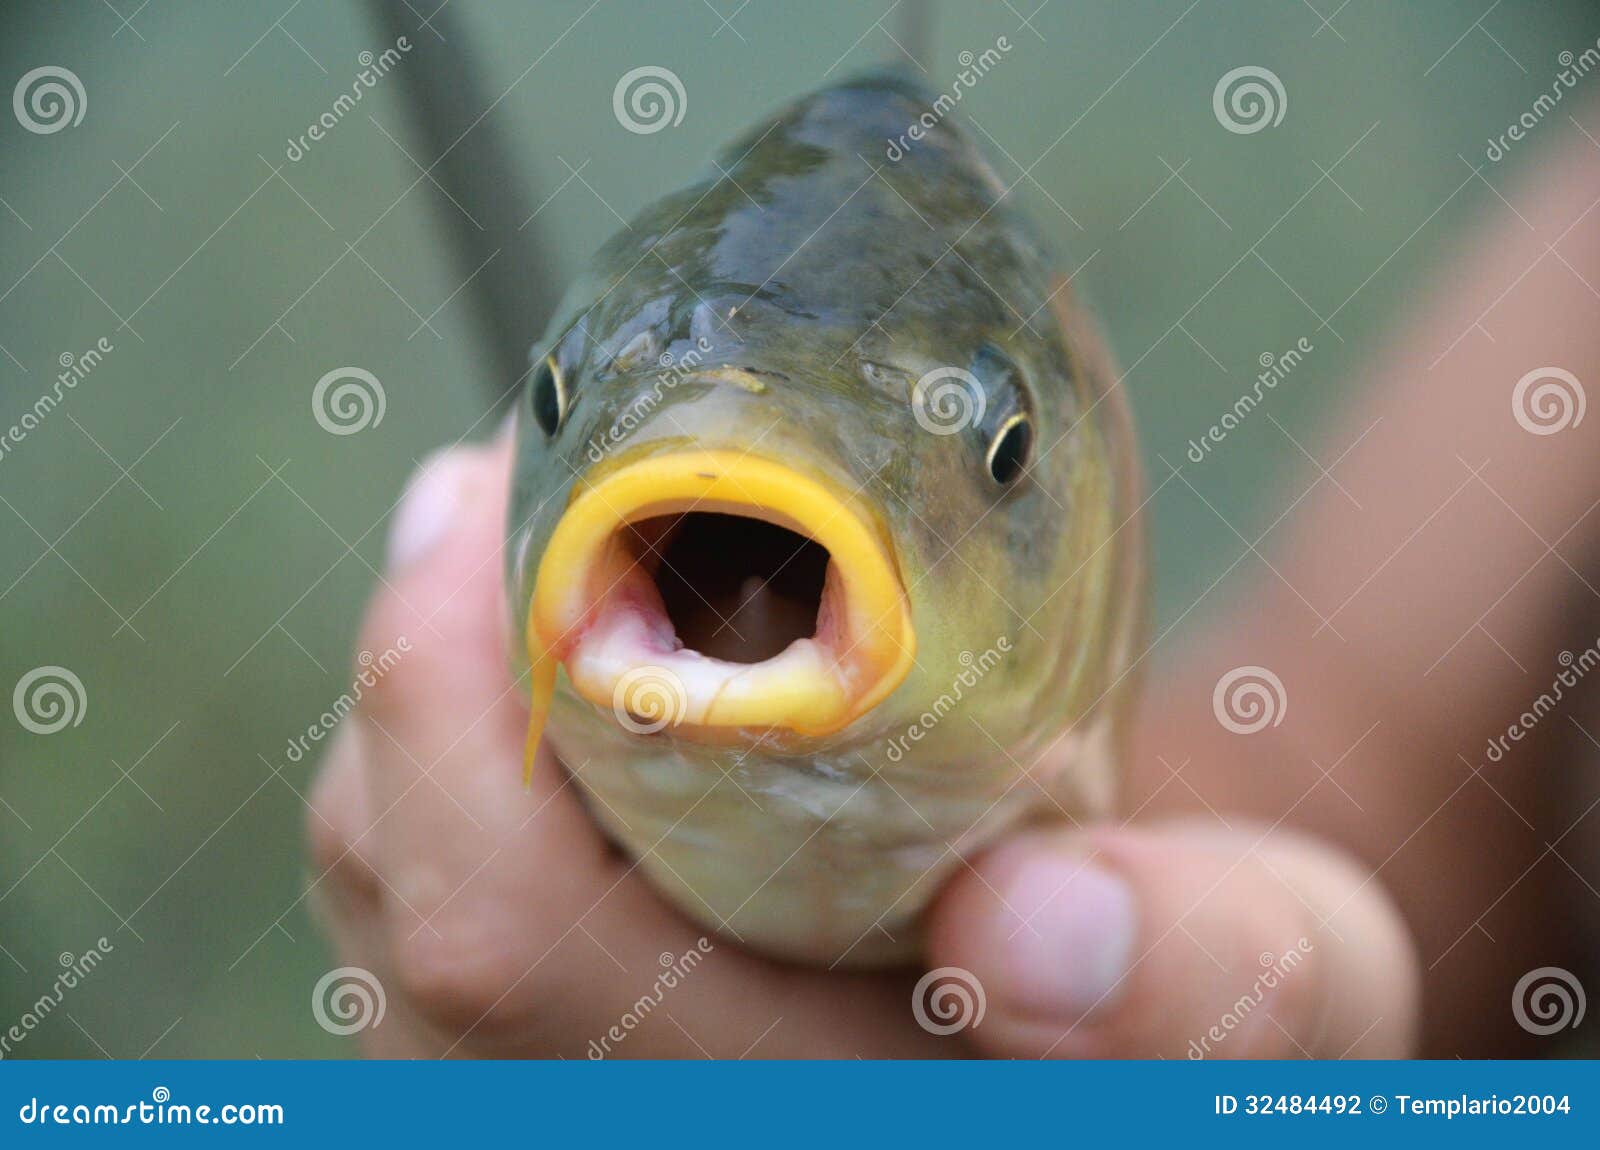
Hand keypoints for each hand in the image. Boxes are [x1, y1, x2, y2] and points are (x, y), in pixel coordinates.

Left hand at [305, 438, 1418, 1057]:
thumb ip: (1199, 973)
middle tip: (489, 492)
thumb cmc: (1201, 991)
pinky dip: (436, 774)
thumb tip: (1026, 933)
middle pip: (404, 905)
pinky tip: (520, 671)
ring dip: (418, 715)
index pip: (506, 953)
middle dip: (416, 672)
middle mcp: (636, 1117)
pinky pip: (418, 912)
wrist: (1147, 1010)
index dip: (447, 711)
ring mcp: (582, 1094)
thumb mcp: (1274, 983)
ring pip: (390, 907)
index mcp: (778, 1109)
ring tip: (501, 554)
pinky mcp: (568, 1057)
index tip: (480, 497)